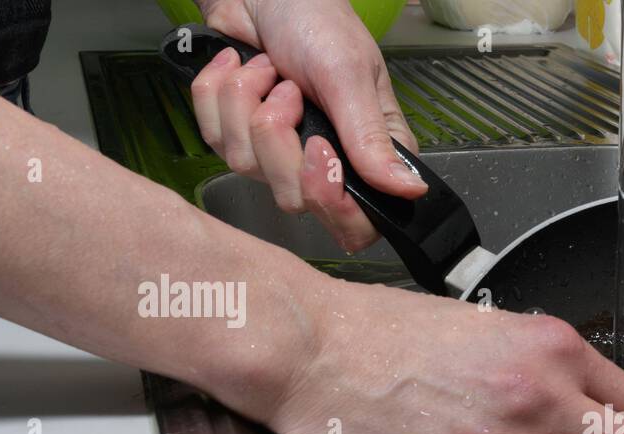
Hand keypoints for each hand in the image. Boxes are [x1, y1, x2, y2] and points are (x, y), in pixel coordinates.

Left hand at [190, 0, 421, 250]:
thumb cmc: (315, 19)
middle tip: (289, 92)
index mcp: (367, 154)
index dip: (334, 204)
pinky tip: (237, 67)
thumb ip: (371, 138)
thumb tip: (410, 190)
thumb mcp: (348, 75)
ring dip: (246, 103)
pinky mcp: (238, 136)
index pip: (359, 222)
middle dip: (277, 138)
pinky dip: (218, 94)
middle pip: (295, 198)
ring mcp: (278, 153)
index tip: (317, 152)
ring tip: (265, 69)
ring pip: (247, 167)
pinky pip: (213, 138)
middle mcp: (325, 162)